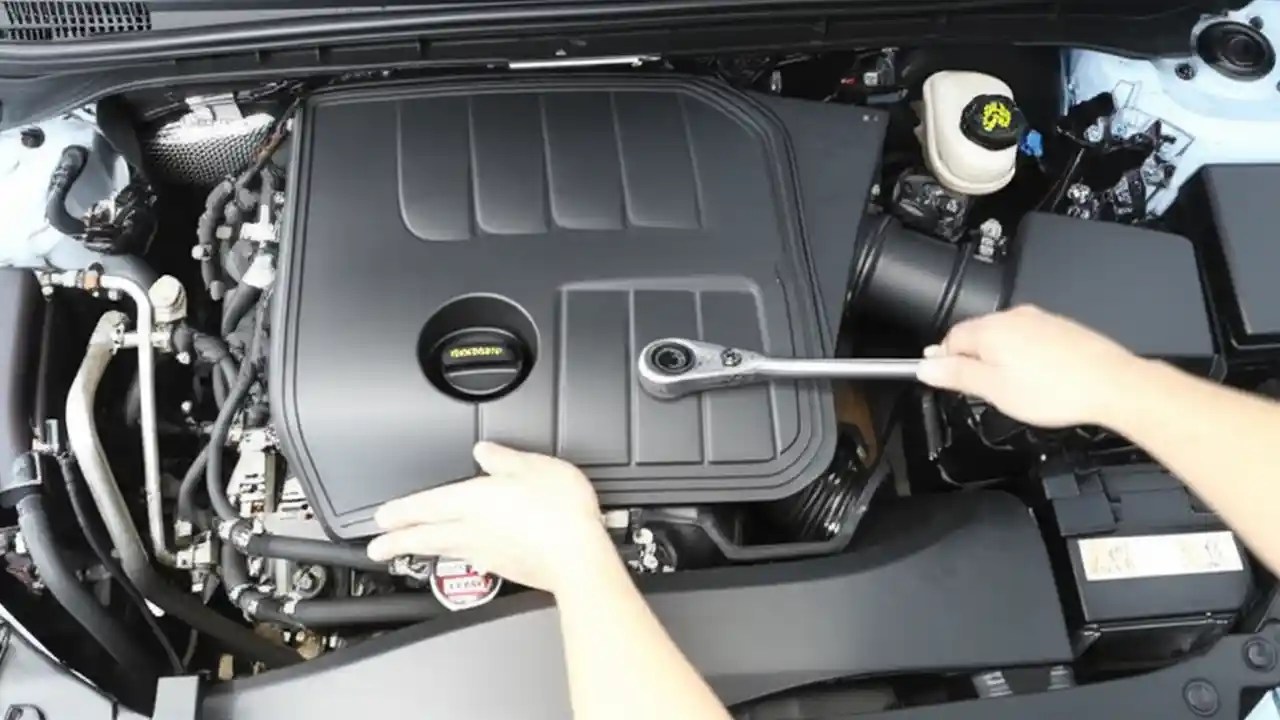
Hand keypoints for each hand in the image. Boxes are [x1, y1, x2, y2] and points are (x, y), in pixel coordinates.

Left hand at [366, 442, 614, 594]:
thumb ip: (503, 459)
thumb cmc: (559, 511)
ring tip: (409, 553)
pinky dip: (457, 557)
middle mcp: (472, 530)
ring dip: (421, 550)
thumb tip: (484, 450)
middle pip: (424, 536)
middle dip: (396, 541)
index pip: (424, 505)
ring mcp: (487, 553)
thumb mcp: (533, 466)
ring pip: (443, 550)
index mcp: (472, 500)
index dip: (399, 511)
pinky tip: (464, 556)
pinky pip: (470, 560)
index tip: (380, 518)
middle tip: (376, 549)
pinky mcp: (505, 568)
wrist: (578, 557)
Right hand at [916, 305, 1143, 428]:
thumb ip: (956, 375)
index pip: (949, 338)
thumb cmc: (1058, 389)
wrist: (1113, 384)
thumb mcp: (994, 390)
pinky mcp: (1060, 328)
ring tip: (1013, 388)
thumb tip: (927, 366)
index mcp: (990, 330)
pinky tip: (1037, 380)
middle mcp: (1014, 318)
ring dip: (999, 358)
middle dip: (971, 359)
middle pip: (976, 335)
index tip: (942, 377)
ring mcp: (1040, 320)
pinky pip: (1029, 339)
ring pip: (1004, 337)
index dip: (942, 360)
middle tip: (980, 390)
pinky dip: (1024, 357)